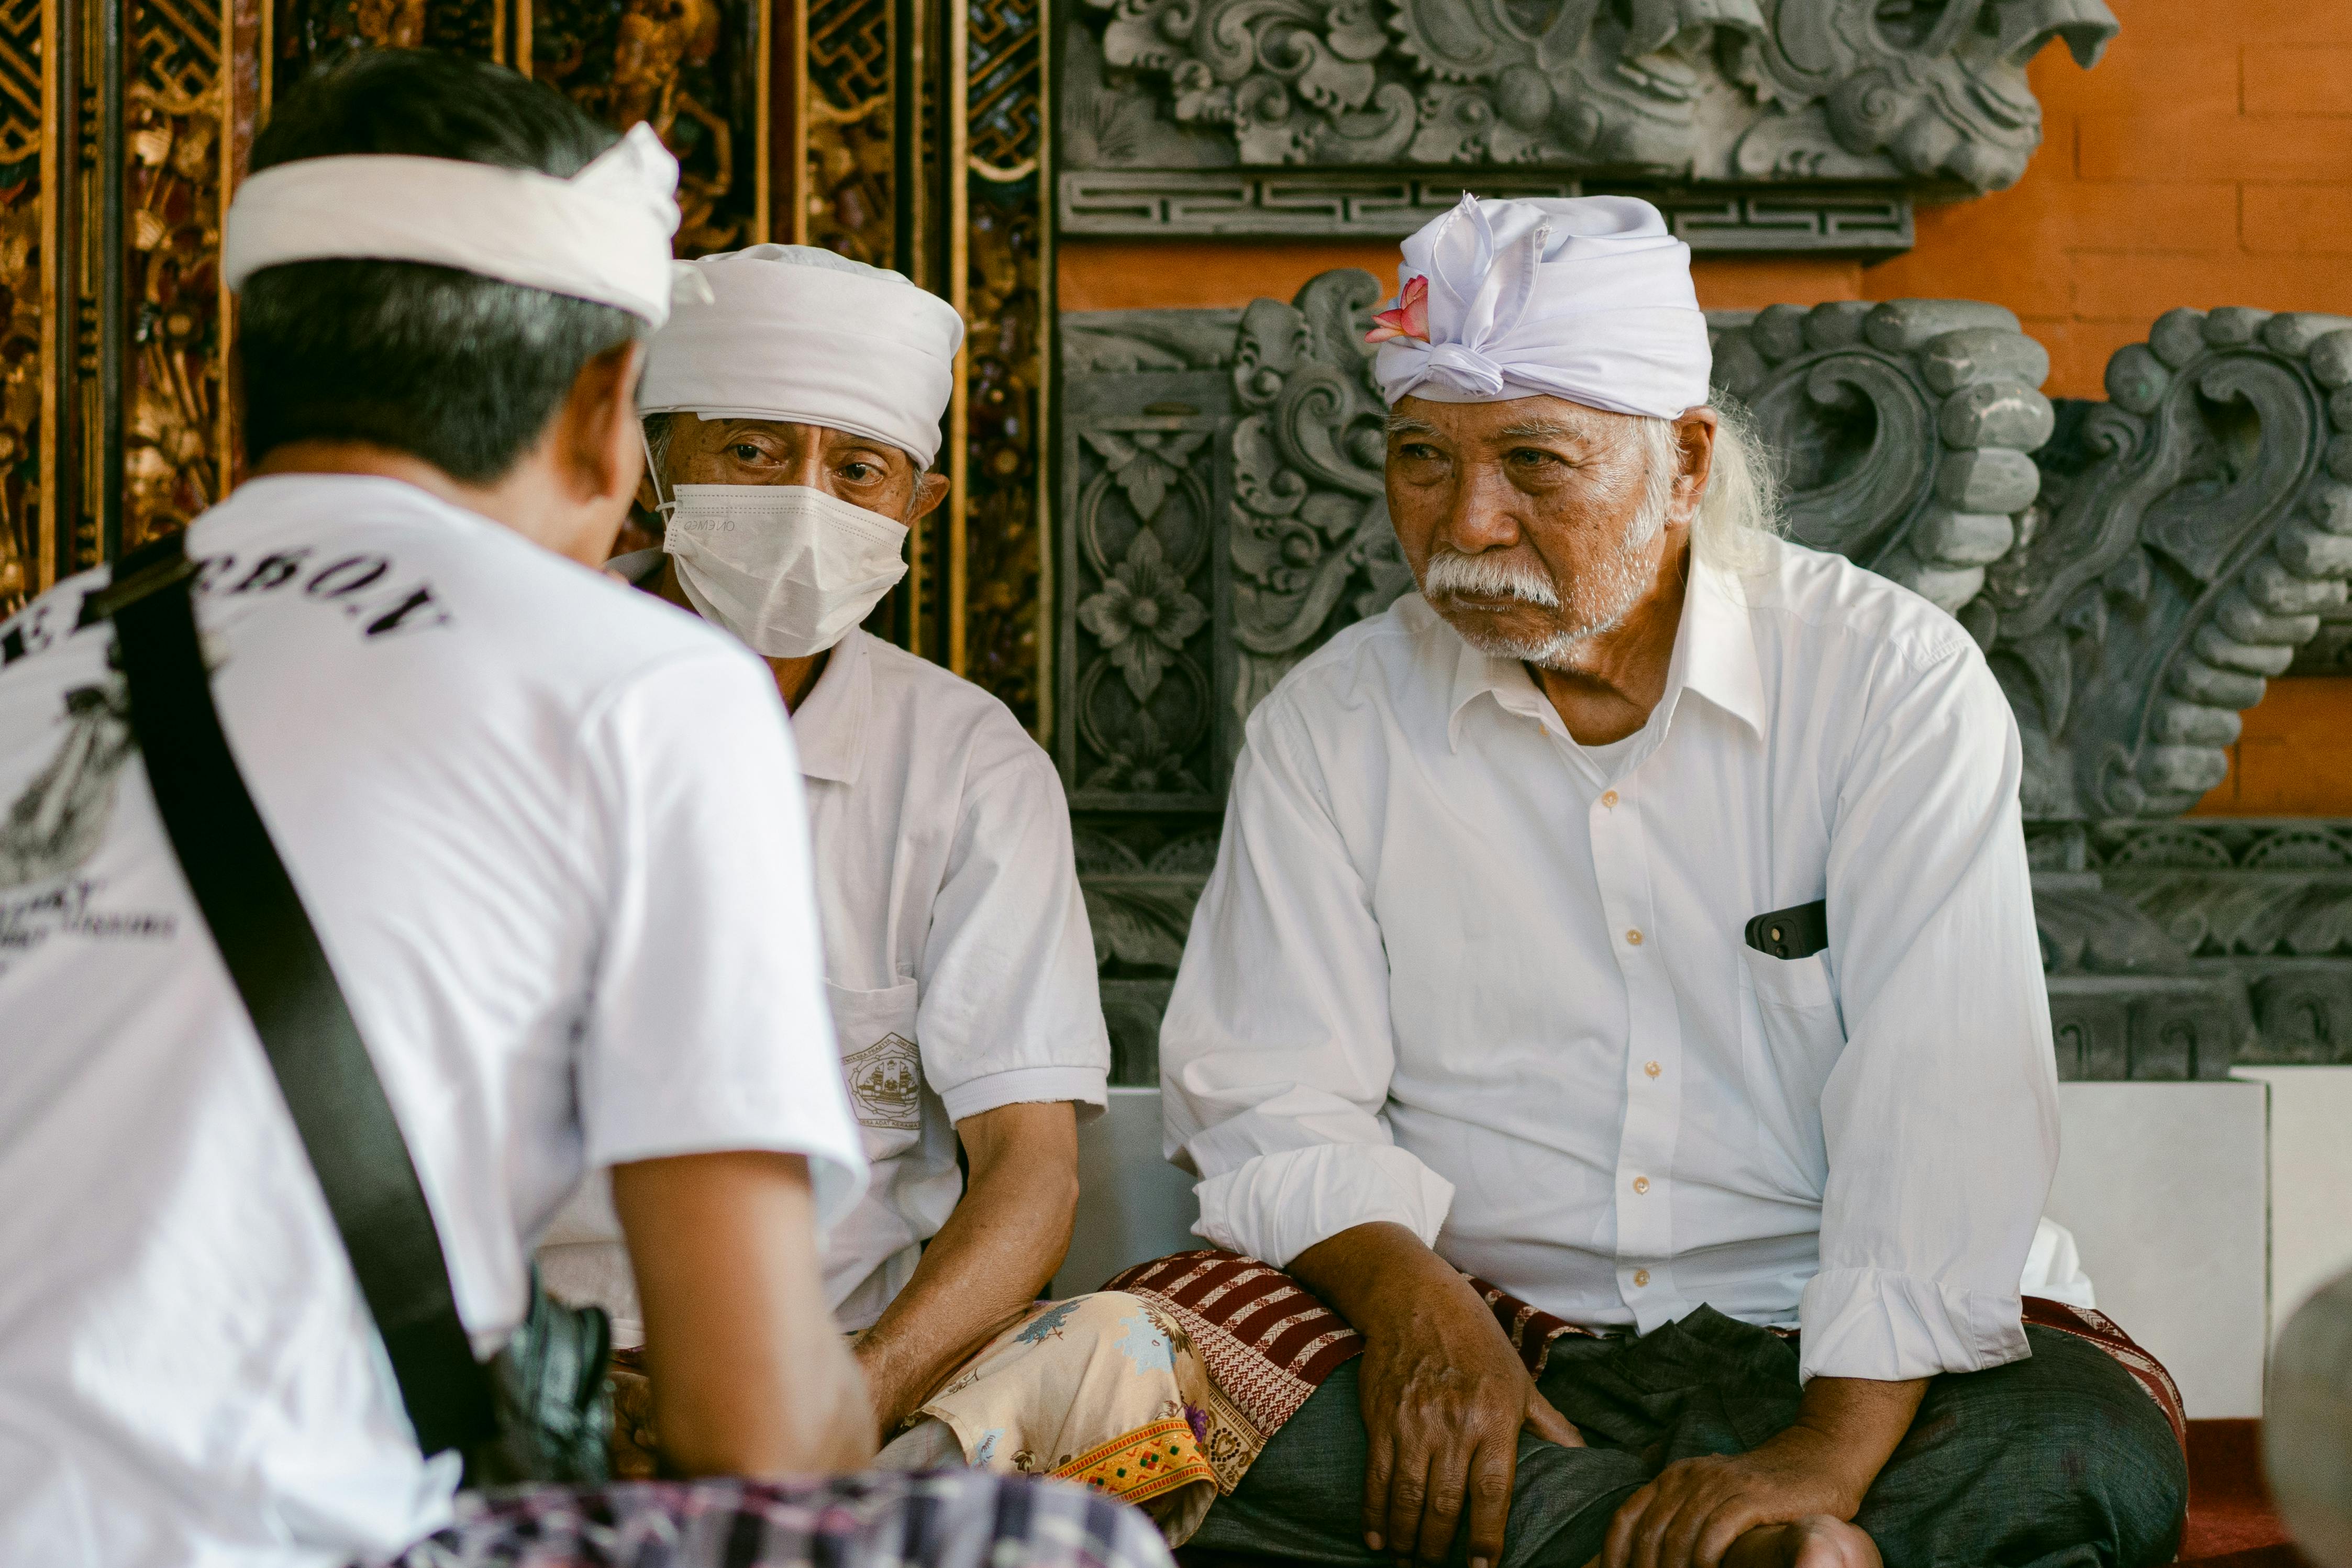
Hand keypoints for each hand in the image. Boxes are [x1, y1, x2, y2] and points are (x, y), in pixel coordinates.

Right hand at [1286, 1224, 1583, 1567]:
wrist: (1417, 1302)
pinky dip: (1374, 1512)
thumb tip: (1584, 1457)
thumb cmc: (1477, 1343)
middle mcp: (1454, 1425)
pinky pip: (1377, 1476)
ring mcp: (1414, 1423)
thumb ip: (1550, 1425)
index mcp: (1495, 1419)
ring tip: (1407, 1563)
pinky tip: (1376, 1537)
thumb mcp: (1521, 1380)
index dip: (1487, 1536)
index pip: (1492, 1492)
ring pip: (1408, 1496)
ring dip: (1406, 1539)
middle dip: (1440, 1549)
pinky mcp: (1381, 1419)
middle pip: (1445, 1503)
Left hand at [1596, 1377, 1924, 1567]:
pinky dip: (1707, 1559)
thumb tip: (1656, 1556)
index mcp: (1675, 1477)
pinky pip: (1716, 1532)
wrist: (1818, 1458)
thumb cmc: (1764, 1489)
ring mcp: (1721, 1484)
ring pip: (1681, 1535)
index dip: (1616, 1552)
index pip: (1628, 1517)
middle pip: (1651, 1531)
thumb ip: (1686, 1515)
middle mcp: (1691, 1476)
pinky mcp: (1752, 1497)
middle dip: (1647, 1567)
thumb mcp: (1714, 1495)